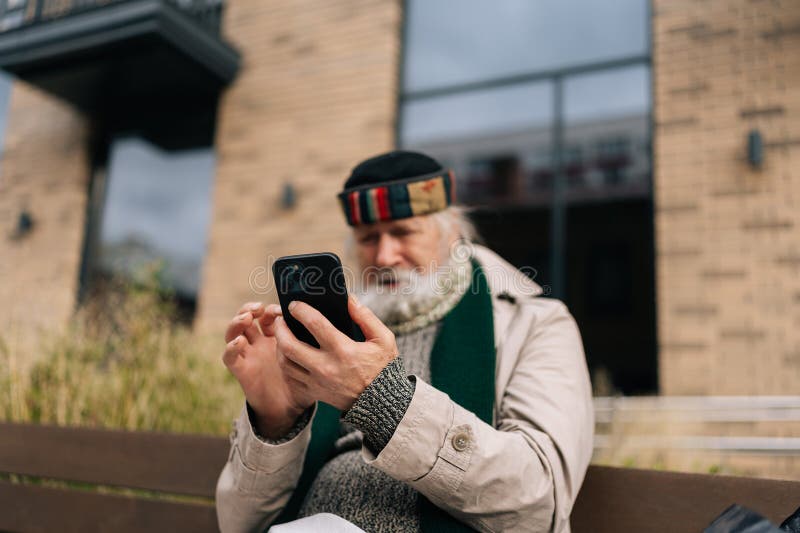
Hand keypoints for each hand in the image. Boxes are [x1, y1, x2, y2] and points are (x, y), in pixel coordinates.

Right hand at [222, 302, 313, 438]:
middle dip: (252, 308)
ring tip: (247, 317)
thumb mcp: (317, 360)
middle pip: (249, 317)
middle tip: (262, 308)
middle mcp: (260, 342)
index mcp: (277, 337)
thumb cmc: (306, 382)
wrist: (289, 409)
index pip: (270, 315)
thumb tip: (343, 322)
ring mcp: (249, 354)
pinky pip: (229, 357)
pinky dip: (231, 347)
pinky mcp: (241, 369)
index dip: (273, 309)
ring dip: (237, 321)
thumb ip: (325, 343)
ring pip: (234, 331)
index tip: (283, 307)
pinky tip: (240, 342)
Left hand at [273, 295, 397, 410]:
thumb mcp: (383, 339)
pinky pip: (290, 378)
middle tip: (280, 319)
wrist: (382, 403)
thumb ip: (365, 317)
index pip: (315, 324)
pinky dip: (285, 364)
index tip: (295, 304)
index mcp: (344, 351)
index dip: (301, 310)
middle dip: (280, 328)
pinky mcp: (314, 393)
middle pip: (290, 345)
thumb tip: (349, 298)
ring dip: (279, 346)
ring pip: (285, 362)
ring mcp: (318, 382)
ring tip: (282, 335)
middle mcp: (326, 367)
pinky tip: (288, 354)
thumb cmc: (383, 368)